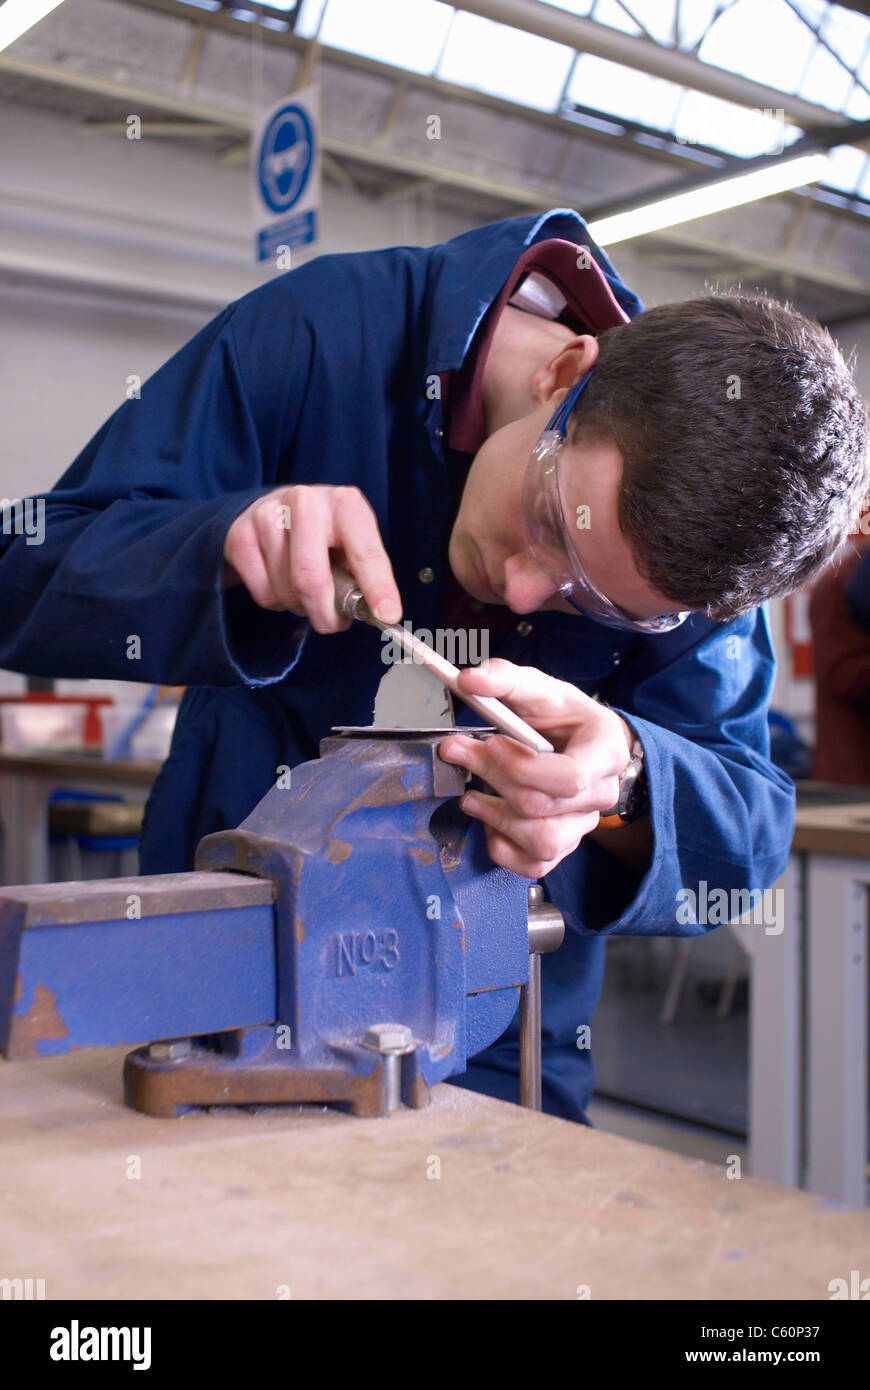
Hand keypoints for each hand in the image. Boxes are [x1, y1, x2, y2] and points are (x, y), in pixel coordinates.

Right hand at [223, 485, 401, 632]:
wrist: (276, 508)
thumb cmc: (324, 533)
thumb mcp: (352, 544)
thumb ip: (365, 576)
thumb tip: (378, 614)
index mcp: (345, 504)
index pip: (365, 552)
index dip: (378, 588)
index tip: (387, 615)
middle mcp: (305, 502)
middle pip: (311, 579)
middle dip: (325, 614)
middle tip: (333, 623)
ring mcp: (267, 515)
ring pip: (285, 591)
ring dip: (300, 606)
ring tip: (306, 591)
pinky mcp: (240, 535)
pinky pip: (262, 594)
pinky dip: (276, 602)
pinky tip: (282, 582)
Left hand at [438, 658, 633, 877]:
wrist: (581, 743)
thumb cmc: (564, 717)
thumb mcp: (540, 689)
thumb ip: (505, 679)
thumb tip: (470, 680)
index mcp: (605, 753)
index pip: (570, 777)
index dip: (523, 766)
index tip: (491, 742)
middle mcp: (600, 794)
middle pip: (543, 806)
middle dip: (493, 779)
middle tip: (459, 752)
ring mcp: (582, 824)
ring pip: (541, 841)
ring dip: (495, 818)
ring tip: (471, 796)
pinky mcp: (563, 846)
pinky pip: (535, 865)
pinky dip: (504, 850)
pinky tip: (489, 824)